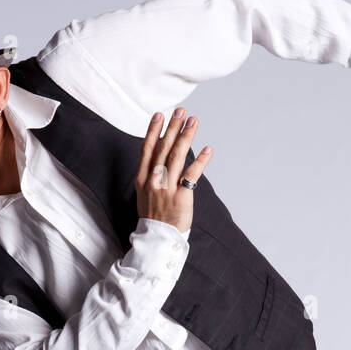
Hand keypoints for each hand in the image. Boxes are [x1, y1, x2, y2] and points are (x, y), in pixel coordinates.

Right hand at [135, 107, 212, 232]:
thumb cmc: (154, 214)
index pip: (147, 149)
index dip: (153, 130)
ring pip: (177, 157)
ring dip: (186, 137)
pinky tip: (208, 149)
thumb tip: (161, 151)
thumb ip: (151, 172)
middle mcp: (153, 181)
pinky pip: (192, 175)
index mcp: (142, 178)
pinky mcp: (181, 197)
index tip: (160, 115)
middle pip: (163, 149)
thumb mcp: (145, 192)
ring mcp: (167, 189)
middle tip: (181, 111)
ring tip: (193, 121)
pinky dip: (201, 161)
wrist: (158, 238)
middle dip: (172, 128)